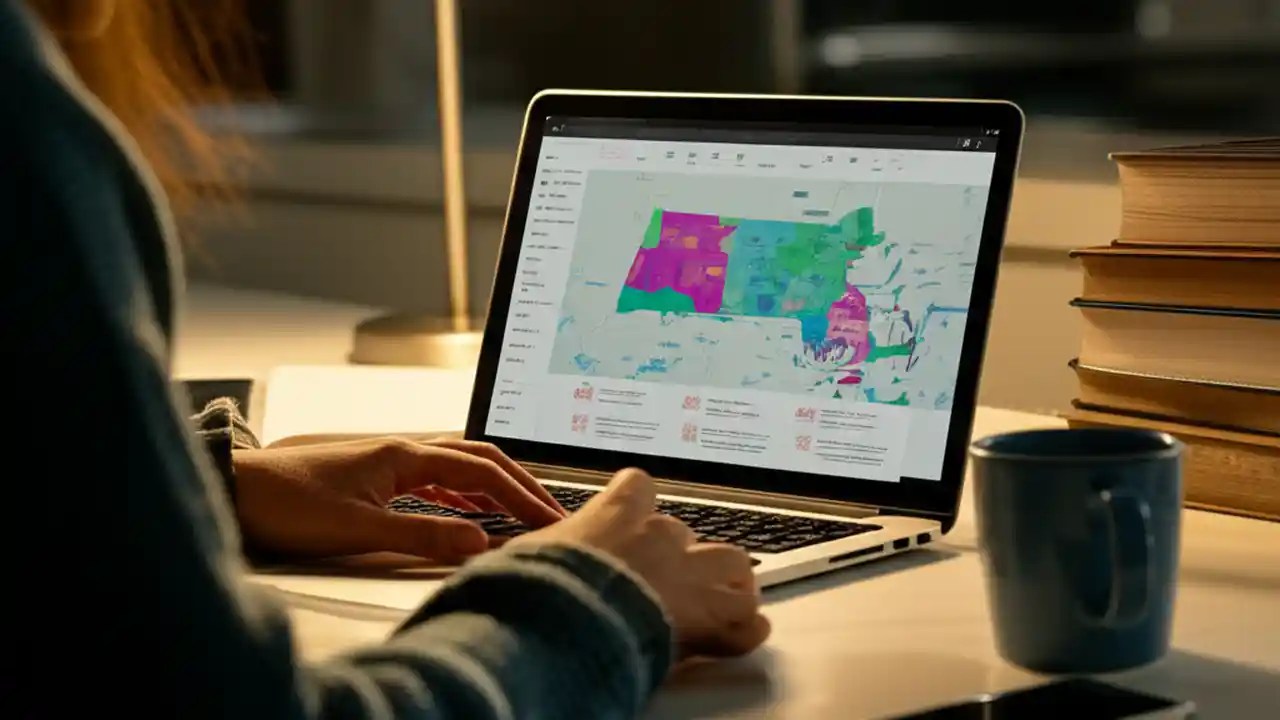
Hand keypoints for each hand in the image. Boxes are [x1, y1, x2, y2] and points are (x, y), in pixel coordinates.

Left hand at [232, 437, 566, 562]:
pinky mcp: (376, 474)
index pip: (481, 471)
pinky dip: (465, 490)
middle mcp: (401, 449)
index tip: (551, 519)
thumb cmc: (286, 503)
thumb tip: (480, 541)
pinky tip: (469, 508)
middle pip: (479, 458)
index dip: (521, 495)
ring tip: (523, 509)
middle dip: (521, 484)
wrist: (234, 488)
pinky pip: (437, 475)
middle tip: (552, 511)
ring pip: (459, 463)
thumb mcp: (358, 529)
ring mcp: (389, 459)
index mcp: (403, 455)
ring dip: (496, 485)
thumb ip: (422, 536)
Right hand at [514, 469, 769, 657]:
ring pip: (733, 563)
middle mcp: (661, 536)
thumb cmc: (538, 591)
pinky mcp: (712, 617)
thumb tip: (499, 558)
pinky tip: (742, 633)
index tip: (629, 514)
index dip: (635, 501)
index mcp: (617, 513)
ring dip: (726, 581)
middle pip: (686, 532)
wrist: (566, 626)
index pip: (638, 485)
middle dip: (677, 555)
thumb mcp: (523, 557)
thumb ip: (534, 550)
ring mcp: (692, 574)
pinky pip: (746, 620)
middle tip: (660, 581)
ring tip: (715, 598)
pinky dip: (744, 629)